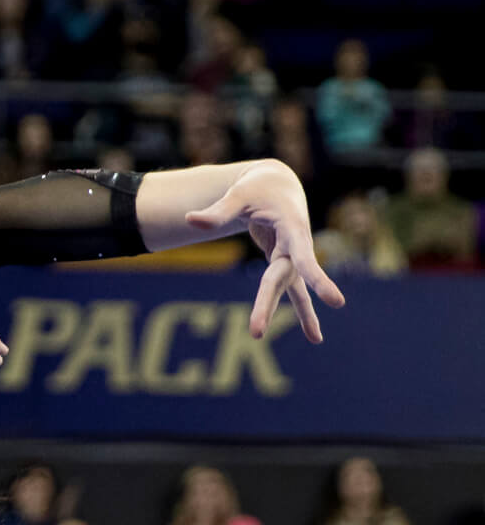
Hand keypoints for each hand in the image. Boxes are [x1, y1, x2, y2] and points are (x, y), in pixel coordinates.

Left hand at [185, 161, 344, 342]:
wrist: (276, 184)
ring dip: (302, 315)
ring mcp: (293, 257)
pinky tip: (313, 336)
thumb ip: (217, 212)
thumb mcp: (238, 195)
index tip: (336, 302)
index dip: (317, 279)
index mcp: (293, 227)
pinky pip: (292, 291)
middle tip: (255, 333)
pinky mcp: (285, 264)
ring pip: (290, 289)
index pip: (303, 257)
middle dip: (266, 305)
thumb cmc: (257, 188)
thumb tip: (188, 220)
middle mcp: (298, 245)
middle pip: (281, 279)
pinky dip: (302, 311)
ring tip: (316, 340)